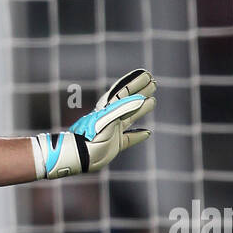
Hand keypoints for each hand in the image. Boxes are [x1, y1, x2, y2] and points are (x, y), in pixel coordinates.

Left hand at [33, 69, 155, 178]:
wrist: (79, 157)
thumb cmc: (89, 137)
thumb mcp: (106, 119)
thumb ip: (122, 108)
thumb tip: (141, 99)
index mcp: (107, 109)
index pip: (124, 92)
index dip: (135, 83)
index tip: (147, 75)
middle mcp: (111, 117)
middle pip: (129, 102)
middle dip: (141, 92)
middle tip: (153, 83)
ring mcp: (113, 131)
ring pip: (130, 117)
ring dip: (141, 109)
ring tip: (153, 102)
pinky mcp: (114, 144)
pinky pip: (129, 138)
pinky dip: (138, 135)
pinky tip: (146, 133)